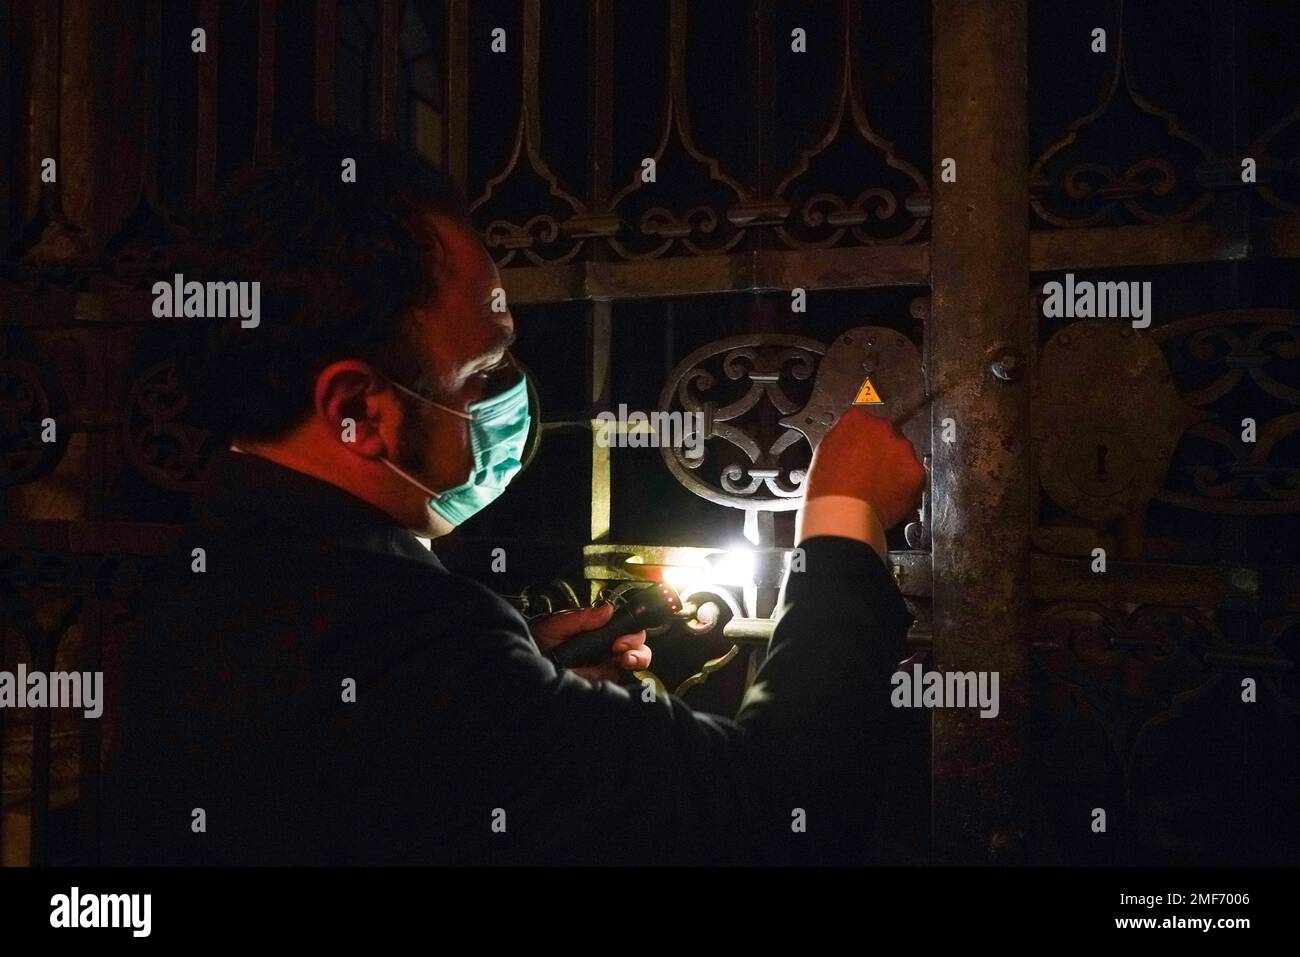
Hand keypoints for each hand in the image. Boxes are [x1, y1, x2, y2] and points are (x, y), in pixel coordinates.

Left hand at [529, 603, 650, 682]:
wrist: (525, 671)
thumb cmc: (537, 646)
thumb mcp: (555, 626)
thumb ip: (581, 618)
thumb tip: (607, 610)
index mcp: (596, 633)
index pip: (624, 627)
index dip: (629, 630)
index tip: (619, 638)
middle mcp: (604, 650)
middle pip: (636, 645)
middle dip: (636, 645)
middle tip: (621, 649)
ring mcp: (605, 669)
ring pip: (635, 663)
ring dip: (636, 659)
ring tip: (624, 660)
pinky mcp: (601, 685)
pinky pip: (619, 682)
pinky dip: (620, 678)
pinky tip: (612, 674)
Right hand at [804, 407, 925, 528]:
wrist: (843, 513)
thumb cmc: (828, 489)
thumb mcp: (824, 453)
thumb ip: (843, 441)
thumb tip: (851, 446)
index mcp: (856, 420)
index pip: (865, 422)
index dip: (863, 441)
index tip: (861, 453)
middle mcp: (882, 428)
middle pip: (888, 436)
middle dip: (882, 452)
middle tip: (869, 473)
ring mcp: (902, 449)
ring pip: (903, 455)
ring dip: (895, 468)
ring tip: (877, 488)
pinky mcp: (916, 471)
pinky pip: (914, 476)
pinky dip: (905, 486)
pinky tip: (888, 496)